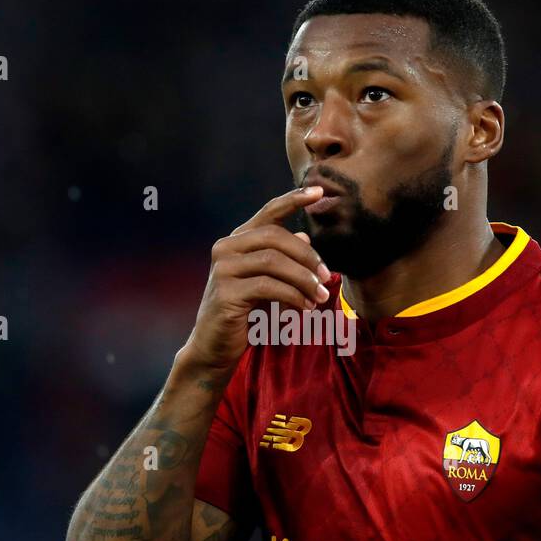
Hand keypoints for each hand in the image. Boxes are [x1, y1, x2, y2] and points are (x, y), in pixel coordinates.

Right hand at [181, 186, 330, 373]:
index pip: (268, 213)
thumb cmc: (244, 315)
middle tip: (326, 276)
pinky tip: (305, 308)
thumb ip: (282, 260)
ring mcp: (223, 269)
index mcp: (237, 241)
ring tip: (320, 297)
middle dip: (307, 256)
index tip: (319, 192)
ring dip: (303, 279)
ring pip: (274, 261)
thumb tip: (305, 237)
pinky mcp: (225, 292)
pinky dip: (292, 295)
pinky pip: (268, 286)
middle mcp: (226, 249)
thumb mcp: (267, 283)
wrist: (214, 347)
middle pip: (275, 237)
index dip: (293, 200)